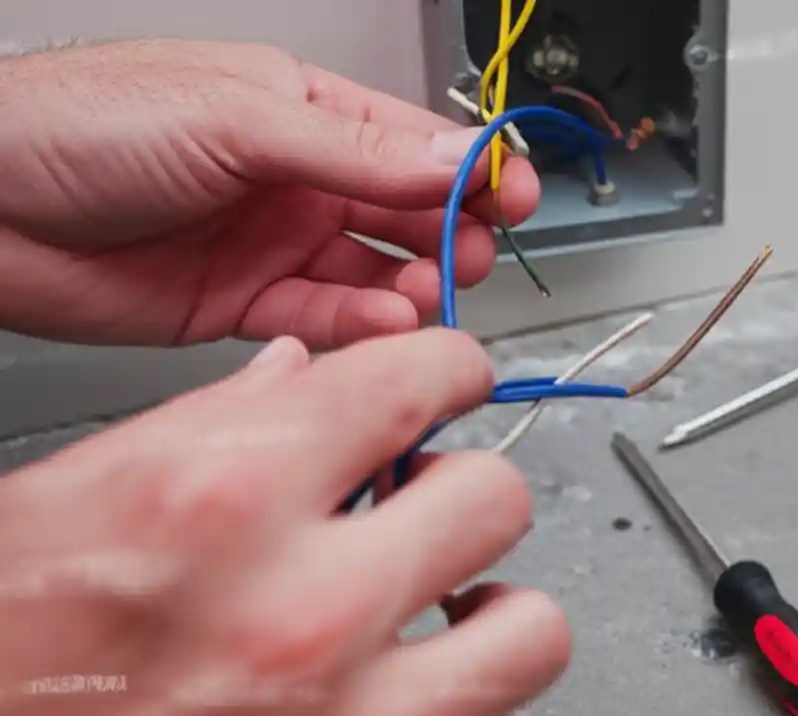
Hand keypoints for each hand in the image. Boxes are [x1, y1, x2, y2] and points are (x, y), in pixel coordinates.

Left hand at [0, 39, 537, 348]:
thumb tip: (457, 158)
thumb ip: (356, 151)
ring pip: (371, 273)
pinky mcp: (243, 304)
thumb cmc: (83, 126)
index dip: (470, 170)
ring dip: (410, 287)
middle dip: (450, 235)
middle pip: (405, 213)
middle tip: (473, 255)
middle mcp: (294, 179)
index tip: (517, 197)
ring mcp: (272, 243)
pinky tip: (382, 322)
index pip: (411, 142)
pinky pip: (323, 316)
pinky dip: (359, 324)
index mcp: (301, 111)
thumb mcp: (239, 119)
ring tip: (427, 295)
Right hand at [0, 332, 569, 715]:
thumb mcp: (74, 495)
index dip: (449, 370)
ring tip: (450, 602)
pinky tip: (406, 676)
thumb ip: (211, 425)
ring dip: (496, 608)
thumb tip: (299, 375)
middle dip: (460, 488)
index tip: (450, 381)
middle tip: (423, 502)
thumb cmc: (3, 643)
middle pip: (495, 498)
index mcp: (219, 497)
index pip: (416, 381)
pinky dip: (462, 691)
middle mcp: (297, 609)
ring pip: (531, 632)